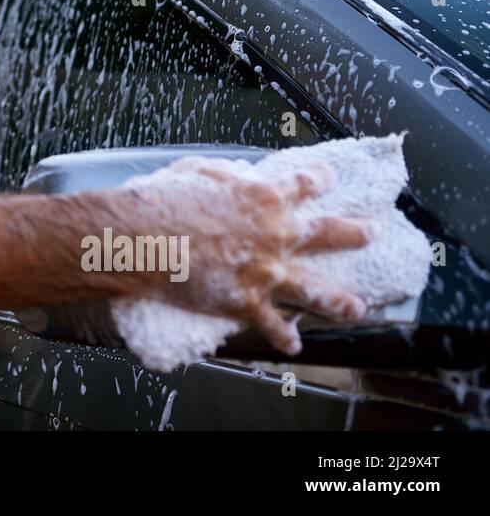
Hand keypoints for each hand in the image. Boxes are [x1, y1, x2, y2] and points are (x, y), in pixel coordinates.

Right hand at [121, 157, 370, 355]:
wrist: (143, 239)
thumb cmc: (162, 200)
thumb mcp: (196, 170)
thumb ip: (224, 175)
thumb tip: (234, 176)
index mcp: (263, 197)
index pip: (305, 184)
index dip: (320, 180)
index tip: (329, 179)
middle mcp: (275, 234)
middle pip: (329, 234)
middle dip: (355, 233)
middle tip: (371, 233)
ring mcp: (265, 272)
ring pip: (317, 290)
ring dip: (341, 301)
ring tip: (357, 307)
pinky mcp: (246, 302)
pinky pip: (273, 325)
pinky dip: (283, 337)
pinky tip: (292, 345)